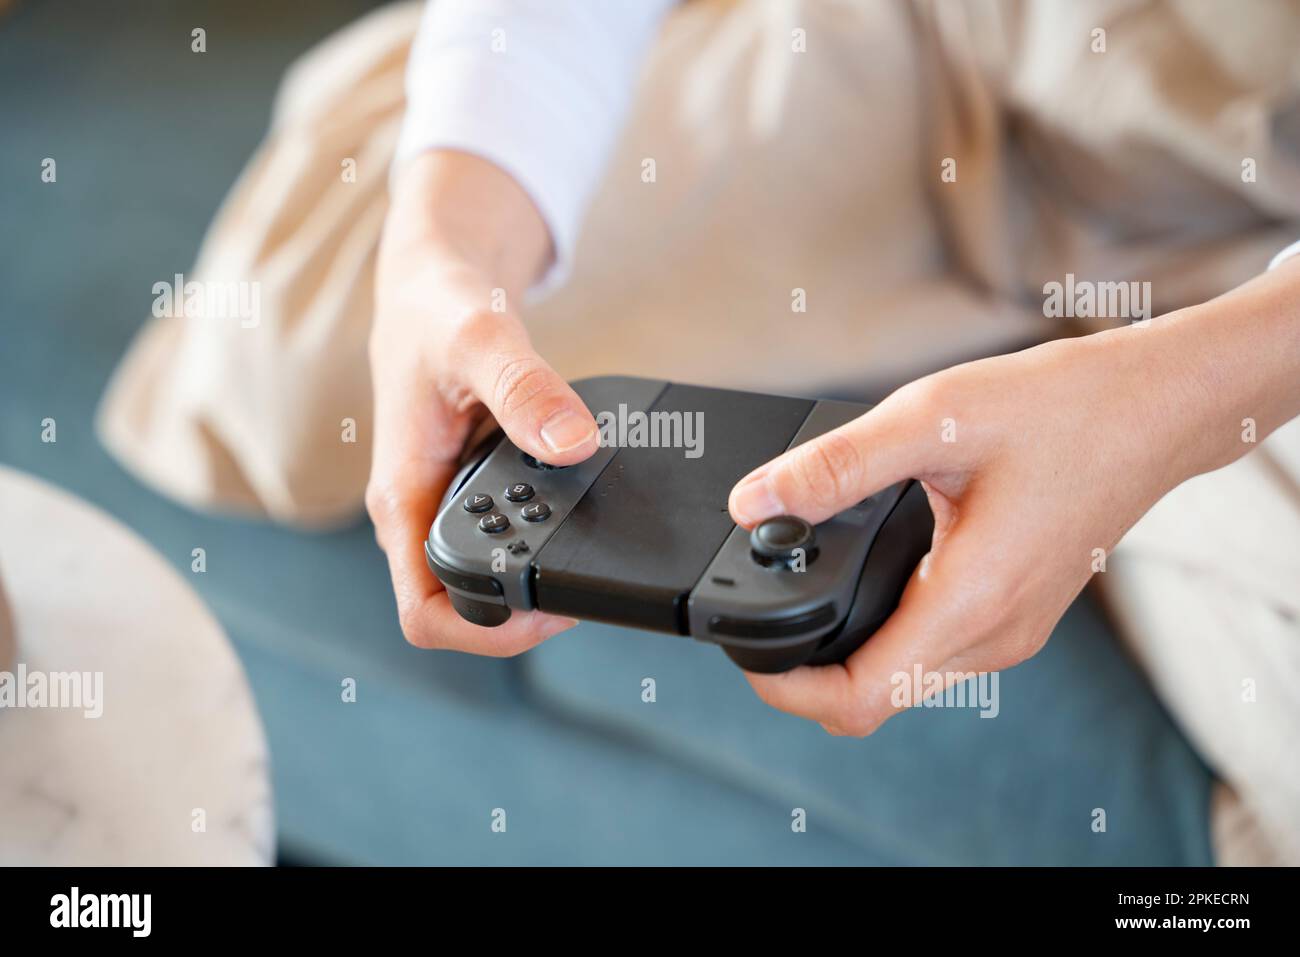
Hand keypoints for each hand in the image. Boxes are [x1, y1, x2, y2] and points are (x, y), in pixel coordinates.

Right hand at [366, 152, 597, 652]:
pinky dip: (540, 537)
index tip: (550, 611)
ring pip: (481, 576)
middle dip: (524, 615)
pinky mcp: (468, 484)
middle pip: (459, 608)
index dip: (488, 633)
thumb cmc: (434, 309)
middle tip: (589, 591)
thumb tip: (574, 445)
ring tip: (593, 559)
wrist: (431, 282)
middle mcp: (418, 510)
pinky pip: (502, 534)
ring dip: (533, 579)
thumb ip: (525, 391)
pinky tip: (581, 519)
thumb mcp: (479, 339)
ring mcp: (443, 501)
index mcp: (402, 497)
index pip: (426, 613)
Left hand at [728, 277, 1299, 734]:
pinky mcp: (1018, 616)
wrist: (1153, 409)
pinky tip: (869, 581)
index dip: (787, 689)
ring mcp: (1012, 632)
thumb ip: (836, 468)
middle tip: (762, 614)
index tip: (746, 652)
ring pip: (904, 680)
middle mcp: (995, 635)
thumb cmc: (1060, 409)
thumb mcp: (933, 420)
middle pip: (874, 701)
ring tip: (805, 592)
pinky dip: (887, 634)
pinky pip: (934, 652)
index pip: (859, 699)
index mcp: (971, 600)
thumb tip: (753, 503)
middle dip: (805, 674)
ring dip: (847, 656)